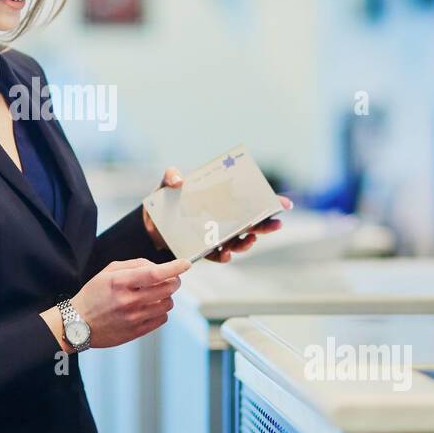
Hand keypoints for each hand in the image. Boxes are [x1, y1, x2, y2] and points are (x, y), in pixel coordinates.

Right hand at [70, 257, 192, 348]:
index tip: (185, 264)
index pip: (154, 274)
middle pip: (167, 289)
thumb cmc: (93, 295)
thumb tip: (157, 267)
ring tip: (155, 294)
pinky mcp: (137, 331)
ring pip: (167, 304)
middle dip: (174, 281)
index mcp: (120, 283)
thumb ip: (134, 265)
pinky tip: (150, 307)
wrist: (78, 324)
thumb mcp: (107, 272)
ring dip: (167, 296)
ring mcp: (134, 318)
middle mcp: (128, 301)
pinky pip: (162, 318)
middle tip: (171, 279)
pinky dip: (161, 311)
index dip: (174, 267)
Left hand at [143, 165, 292, 262]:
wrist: (149, 223)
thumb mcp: (167, 183)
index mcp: (222, 200)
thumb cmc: (165, 199)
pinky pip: (217, 255)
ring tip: (247, 240)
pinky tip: (226, 255)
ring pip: (238, 241)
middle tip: (274, 225)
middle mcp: (223, 219)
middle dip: (265, 226)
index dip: (270, 203)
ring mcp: (215, 235)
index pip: (250, 202)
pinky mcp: (203, 249)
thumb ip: (171, 176)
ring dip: (245, 243)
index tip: (284, 204)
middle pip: (251, 223)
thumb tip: (178, 180)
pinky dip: (223, 256)